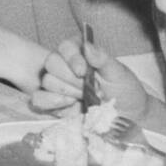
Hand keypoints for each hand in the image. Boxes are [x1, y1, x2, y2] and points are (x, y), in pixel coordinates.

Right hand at [30, 36, 148, 117]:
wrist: (127, 118)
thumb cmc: (125, 92)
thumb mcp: (120, 74)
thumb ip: (103, 59)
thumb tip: (87, 46)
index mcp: (81, 54)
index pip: (65, 46)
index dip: (71, 57)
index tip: (83, 71)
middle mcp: (66, 66)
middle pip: (51, 62)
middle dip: (70, 78)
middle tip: (88, 89)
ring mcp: (57, 85)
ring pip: (47, 80)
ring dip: (67, 91)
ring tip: (85, 98)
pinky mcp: (51, 104)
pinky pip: (38, 99)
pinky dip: (50, 102)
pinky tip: (69, 104)